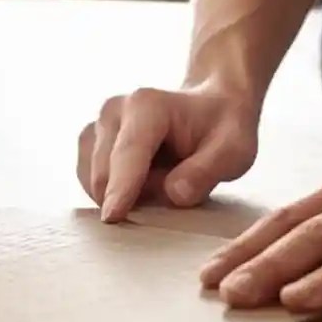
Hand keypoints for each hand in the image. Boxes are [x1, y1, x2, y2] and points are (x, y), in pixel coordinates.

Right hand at [77, 87, 258, 221]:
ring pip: (91, 176)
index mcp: (148, 105)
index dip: (121, 186)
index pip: (129, 152)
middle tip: (171, 190)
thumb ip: (206, 171)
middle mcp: (115, 109)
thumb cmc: (221, 128)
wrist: (210, 106)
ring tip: (158, 184)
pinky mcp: (92, 140)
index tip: (112, 216)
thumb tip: (175, 193)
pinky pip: (88, 178)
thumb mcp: (233, 150)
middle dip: (130, 196)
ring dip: (118, 195)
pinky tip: (139, 187)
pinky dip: (109, 192)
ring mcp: (99, 124)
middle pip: (105, 169)